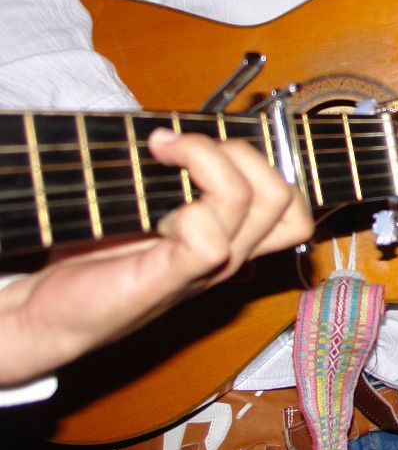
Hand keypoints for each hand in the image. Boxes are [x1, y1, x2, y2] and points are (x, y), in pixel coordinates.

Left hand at [0, 130, 311, 386]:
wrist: (52, 317)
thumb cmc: (95, 260)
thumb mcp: (149, 209)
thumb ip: (177, 181)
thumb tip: (176, 131)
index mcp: (232, 238)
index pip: (293, 206)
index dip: (270, 163)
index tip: (214, 142)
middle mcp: (231, 255)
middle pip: (282, 195)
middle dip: (237, 150)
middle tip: (180, 146)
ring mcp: (206, 270)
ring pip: (252, 200)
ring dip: (205, 161)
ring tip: (162, 155)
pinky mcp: (172, 279)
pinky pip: (211, 239)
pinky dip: (186, 213)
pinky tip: (154, 214)